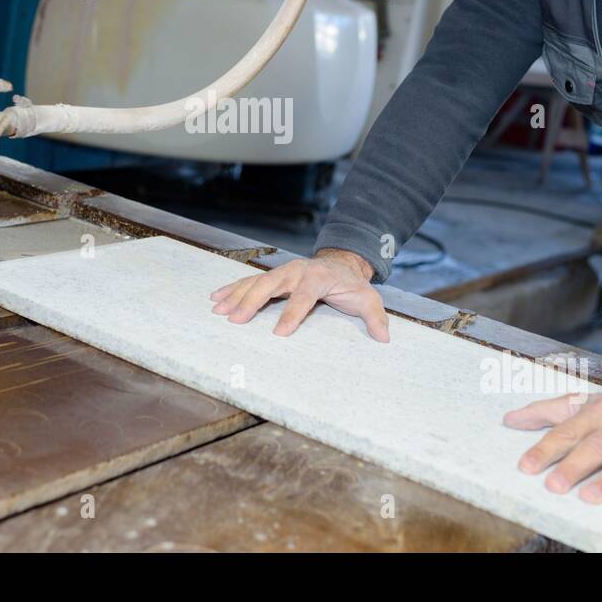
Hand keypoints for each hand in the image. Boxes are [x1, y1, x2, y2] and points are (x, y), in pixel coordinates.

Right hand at [209, 248, 389, 340]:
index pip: (304, 296)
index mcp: (319, 277)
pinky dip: (233, 288)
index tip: (279, 333)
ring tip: (219, 309)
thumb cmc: (352, 286)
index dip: (292, 313)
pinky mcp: (274, 276)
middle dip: (253, 301)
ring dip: (237, 295)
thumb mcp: (368, 299)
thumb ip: (375, 318)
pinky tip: (217, 298)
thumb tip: (384, 338)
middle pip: (272, 284)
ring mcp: (283, 271)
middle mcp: (297, 271)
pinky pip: (250, 280)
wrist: (341, 263)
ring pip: (256, 281)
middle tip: (237, 319)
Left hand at [503, 385, 601, 515]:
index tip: (526, 467)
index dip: (547, 449)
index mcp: (599, 411)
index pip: (568, 431)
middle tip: (553, 486)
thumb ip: (547, 412)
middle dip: (573, 466)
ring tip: (590, 498)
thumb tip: (510, 420)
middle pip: (596, 446)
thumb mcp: (586, 404)